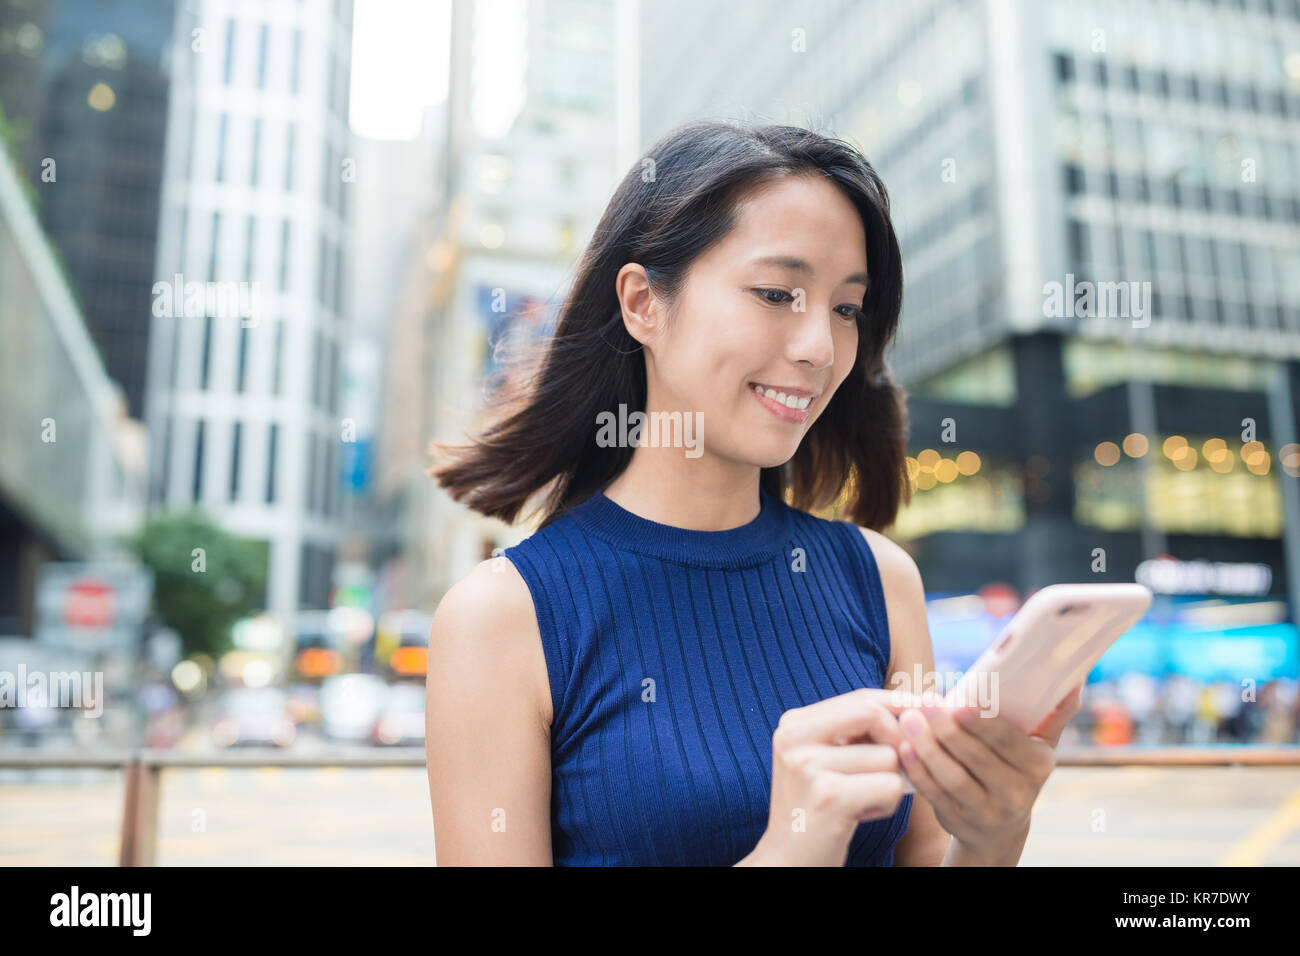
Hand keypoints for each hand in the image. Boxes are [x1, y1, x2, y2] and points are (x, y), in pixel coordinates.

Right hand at [750, 688, 908, 865]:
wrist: (789, 861)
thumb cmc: (819, 810)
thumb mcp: (825, 761)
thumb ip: (857, 733)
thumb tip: (919, 707)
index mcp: (794, 724)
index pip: (859, 698)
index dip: (899, 703)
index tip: (930, 706)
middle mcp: (794, 738)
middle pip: (872, 714)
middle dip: (898, 739)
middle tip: (898, 768)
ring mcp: (808, 766)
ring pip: (888, 756)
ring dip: (889, 782)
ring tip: (862, 800)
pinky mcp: (829, 796)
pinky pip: (890, 786)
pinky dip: (887, 804)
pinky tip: (861, 816)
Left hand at [890, 682, 1083, 864]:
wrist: (999, 827)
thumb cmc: (1017, 770)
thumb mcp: (1039, 747)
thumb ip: (1054, 714)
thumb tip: (1075, 679)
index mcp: (1038, 767)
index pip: (1008, 743)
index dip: (983, 725)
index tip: (958, 704)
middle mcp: (1017, 793)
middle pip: (977, 760)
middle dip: (948, 730)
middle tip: (924, 703)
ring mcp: (987, 811)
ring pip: (953, 778)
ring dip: (927, 748)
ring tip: (909, 721)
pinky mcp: (959, 822)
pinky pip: (935, 795)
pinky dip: (918, 772)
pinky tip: (903, 749)